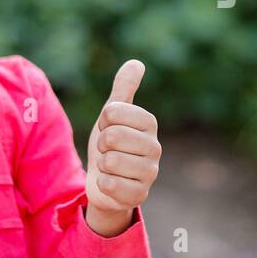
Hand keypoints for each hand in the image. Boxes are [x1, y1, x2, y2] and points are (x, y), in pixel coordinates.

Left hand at [85, 59, 159, 235]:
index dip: (103, 120)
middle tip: (108, 150)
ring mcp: (150, 172)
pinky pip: (109, 184)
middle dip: (101, 144)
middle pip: (110, 136)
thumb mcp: (113, 115)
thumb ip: (123, 89)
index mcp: (149, 123)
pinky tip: (112, 184)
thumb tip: (136, 63)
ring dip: (102, 166)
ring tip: (111, 168)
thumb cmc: (111, 145)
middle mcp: (155, 147)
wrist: (105, 183)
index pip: (112, 112)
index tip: (108, 128)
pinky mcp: (139, 195)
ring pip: (109, 161)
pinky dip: (103, 184)